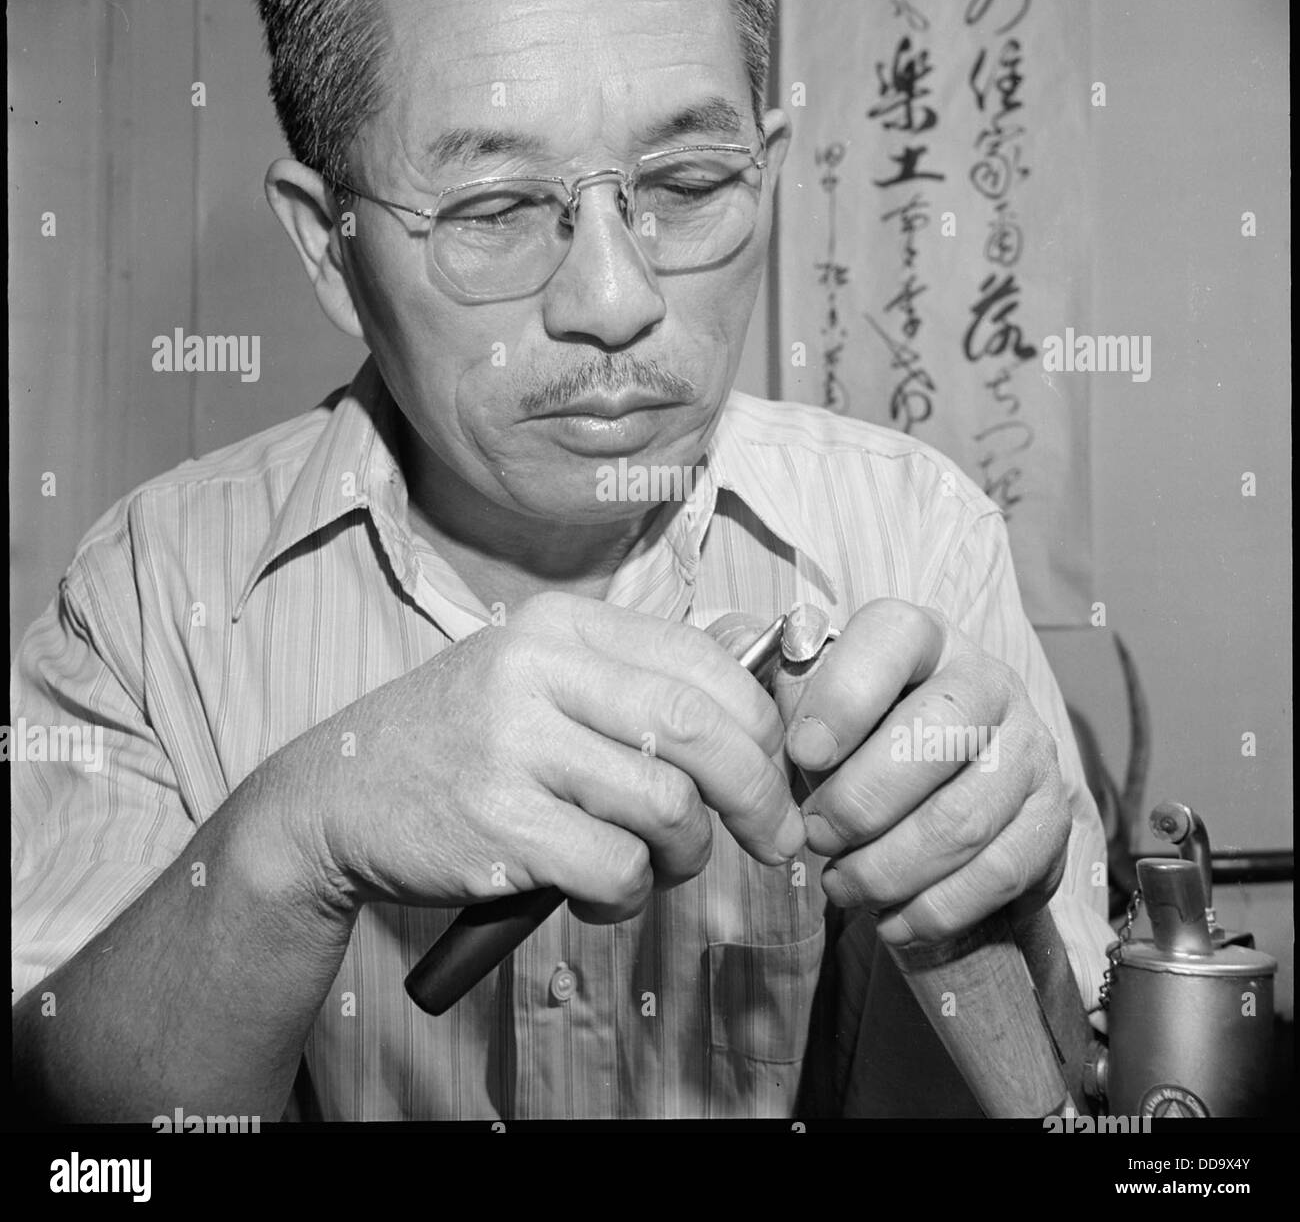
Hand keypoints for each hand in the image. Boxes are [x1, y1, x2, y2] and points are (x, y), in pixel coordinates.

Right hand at [289, 592, 799, 923]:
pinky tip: (596, 893)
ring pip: (667, 804)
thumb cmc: (461, 742)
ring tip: (653, 867)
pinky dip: (627, 896)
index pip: (703, 659)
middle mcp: (538, 669)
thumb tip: (755, 700)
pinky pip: (615, 867)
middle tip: (775, 838)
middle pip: (700, 727)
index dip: (762, 723)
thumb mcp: (536, 678)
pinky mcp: (498, 821)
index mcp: (560, 625)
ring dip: (684, 855)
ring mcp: (513, 743)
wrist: (336, 793)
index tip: (777, 770)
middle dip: (759, 793)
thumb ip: (628, 681)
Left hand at [782, 599, 1069, 946]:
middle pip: (934, 735)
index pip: (893, 638)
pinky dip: (934, 909)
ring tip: (841, 884)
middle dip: (858, 802)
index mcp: (924, 638)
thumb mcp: (821, 706)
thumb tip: (783, 741)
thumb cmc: (864, 738)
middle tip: (814, 836)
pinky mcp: (1051, 816)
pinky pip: (997, 874)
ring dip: (888, 868)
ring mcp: (1029, 748)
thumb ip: (793, 707)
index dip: (844, 696)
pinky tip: (892, 919)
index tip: (803, 754)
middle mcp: (989, 680)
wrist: (944, 785)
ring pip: (962, 819)